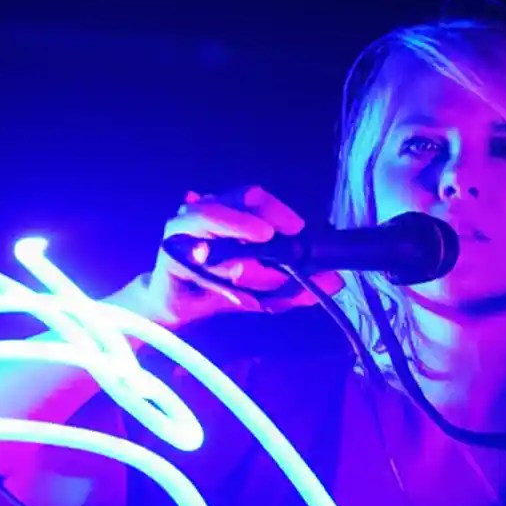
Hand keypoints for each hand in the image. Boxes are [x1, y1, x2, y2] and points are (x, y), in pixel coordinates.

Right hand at [136, 185, 344, 327]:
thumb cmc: (222, 288)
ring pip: (208, 219)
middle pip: (229, 199)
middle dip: (252, 219)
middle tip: (274, 234)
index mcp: (231, 213)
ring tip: (249, 258)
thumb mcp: (267, 291)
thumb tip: (335, 282)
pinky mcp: (169, 253)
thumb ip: (298, 286)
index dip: (276, 209)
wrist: (181, 308)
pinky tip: (225, 273)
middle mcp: (206, 212)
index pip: (253, 197)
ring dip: (232, 236)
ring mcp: (183, 228)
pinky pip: (189, 254)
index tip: (298, 228)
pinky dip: (209, 265)